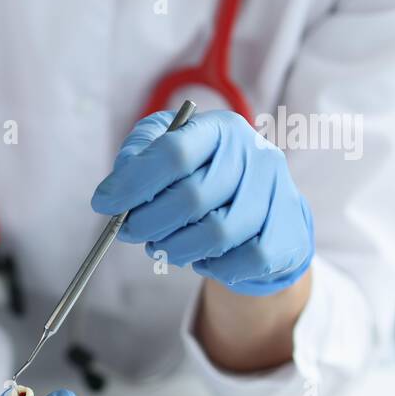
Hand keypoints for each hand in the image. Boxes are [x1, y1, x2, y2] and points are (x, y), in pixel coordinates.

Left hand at [91, 110, 313, 295]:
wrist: (259, 209)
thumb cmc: (200, 176)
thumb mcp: (164, 153)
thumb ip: (136, 160)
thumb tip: (114, 192)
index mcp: (220, 128)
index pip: (173, 152)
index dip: (133, 183)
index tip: (104, 204)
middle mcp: (255, 154)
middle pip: (192, 197)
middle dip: (149, 222)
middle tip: (129, 231)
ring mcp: (278, 192)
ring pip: (218, 233)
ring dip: (177, 248)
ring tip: (163, 246)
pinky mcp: (289, 230)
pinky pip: (247, 259)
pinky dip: (216, 267)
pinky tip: (202, 258)